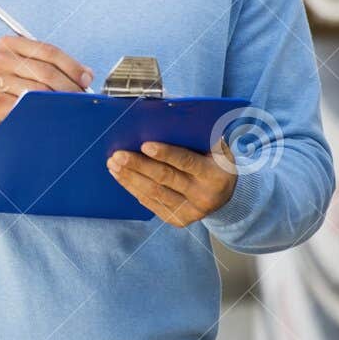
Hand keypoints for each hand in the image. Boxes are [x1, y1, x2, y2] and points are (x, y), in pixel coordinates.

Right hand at [0, 35, 92, 141]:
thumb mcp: (16, 68)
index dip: (72, 65)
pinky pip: (28, 108)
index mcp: (8, 44)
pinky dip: (45, 113)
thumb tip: (86, 73)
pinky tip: (53, 117)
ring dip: (61, 102)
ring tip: (72, 108)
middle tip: (83, 98)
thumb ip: (46, 66)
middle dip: (70, 87)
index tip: (87, 78)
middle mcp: (0, 59)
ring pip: (40, 92)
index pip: (48, 51)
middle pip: (46, 72)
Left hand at [107, 138, 238, 226]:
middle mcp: (204, 196)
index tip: (144, 145)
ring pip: (155, 193)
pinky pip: (152, 203)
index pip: (187, 162)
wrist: (225, 195)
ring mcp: (191, 211)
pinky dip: (134, 189)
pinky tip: (121, 177)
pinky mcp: (178, 220)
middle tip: (118, 155)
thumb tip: (167, 119)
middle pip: (165, 179)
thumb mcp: (217, 147)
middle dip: (138, 166)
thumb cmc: (215, 161)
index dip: (166, 154)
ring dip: (130, 178)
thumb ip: (200, 136)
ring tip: (113, 165)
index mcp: (215, 174)